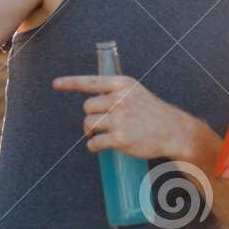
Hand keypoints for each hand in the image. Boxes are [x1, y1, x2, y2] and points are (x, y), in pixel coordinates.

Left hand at [52, 74, 197, 160]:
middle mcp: (120, 99)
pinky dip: (93, 146)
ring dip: (89, 131)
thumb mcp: (136, 92)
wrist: (173, 131)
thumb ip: (116, 92)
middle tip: (100, 123)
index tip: (55, 84)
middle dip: (91, 116)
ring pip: (88, 124)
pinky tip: (98, 146)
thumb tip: (92, 101)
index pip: (91, 82)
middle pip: (87, 107)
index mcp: (122, 84)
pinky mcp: (119, 139)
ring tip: (99, 135)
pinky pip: (94, 142)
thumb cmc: (153, 112)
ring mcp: (119, 119)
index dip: (71, 83)